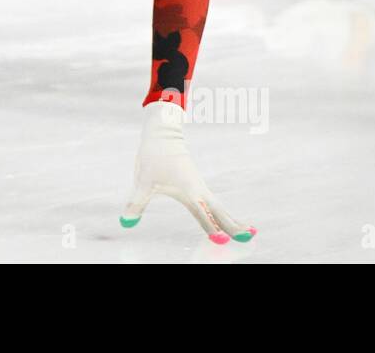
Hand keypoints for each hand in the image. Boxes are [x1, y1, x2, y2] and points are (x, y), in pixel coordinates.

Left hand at [121, 100, 254, 242]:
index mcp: (189, 191)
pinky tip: (226, 218)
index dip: (212, 230)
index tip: (222, 242)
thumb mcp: (143, 181)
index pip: (203, 215)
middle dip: (233, 226)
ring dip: (232, 219)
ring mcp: (199, 186)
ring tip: (248, 232)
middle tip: (249, 238)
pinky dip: (224, 212)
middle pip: (220, 212)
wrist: (164, 132)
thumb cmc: (153, 155)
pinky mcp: (196, 183)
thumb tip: (125, 222)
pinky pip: (214, 202)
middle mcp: (198, 190)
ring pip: (220, 207)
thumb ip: (136, 203)